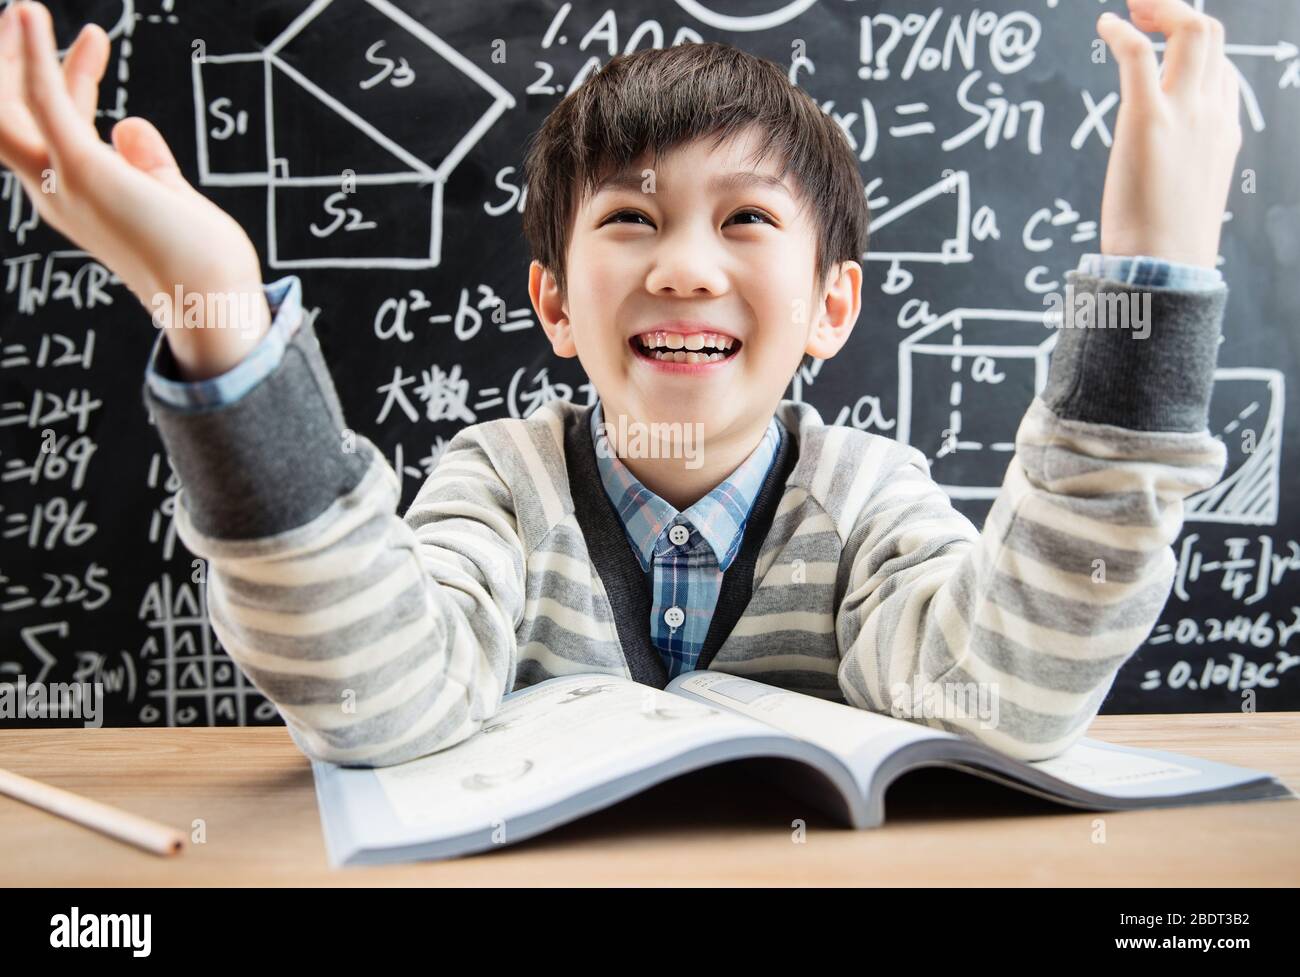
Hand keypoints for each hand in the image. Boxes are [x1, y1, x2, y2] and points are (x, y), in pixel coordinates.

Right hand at [0, 1, 268, 377]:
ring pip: (10, 109)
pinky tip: (33, 18)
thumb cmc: (202, 264)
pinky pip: (44, 104)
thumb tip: (130, 126)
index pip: (59, 127)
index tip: (94, 39)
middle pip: (14, 116)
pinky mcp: (82, 172)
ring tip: (27, 10)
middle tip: (29, 12)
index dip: (72, 77)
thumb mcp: (170, 199)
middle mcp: (58, 192)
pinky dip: (36, 58)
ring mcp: (65, 184)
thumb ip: (149, 166)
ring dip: (16, 55)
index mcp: (79, 196)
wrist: (213, 304)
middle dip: (17, 62)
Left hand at [1094, 0, 1240, 268]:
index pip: (1221, 71)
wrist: (1164, 268)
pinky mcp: (1148, 119)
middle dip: (1179, 12)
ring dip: (1160, 8)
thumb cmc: (1167, 243)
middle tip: (1144, 11)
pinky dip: (1121, 32)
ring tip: (1130, 8)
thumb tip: (1159, 176)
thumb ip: (1181, 170)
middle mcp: (1212, 113)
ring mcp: (1185, 112)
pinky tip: (1104, 26)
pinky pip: (1139, 55)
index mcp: (1223, 131)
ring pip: (1192, 30)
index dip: (1192, 54)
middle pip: (1213, 36)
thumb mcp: (1186, 196)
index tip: (1162, 50)